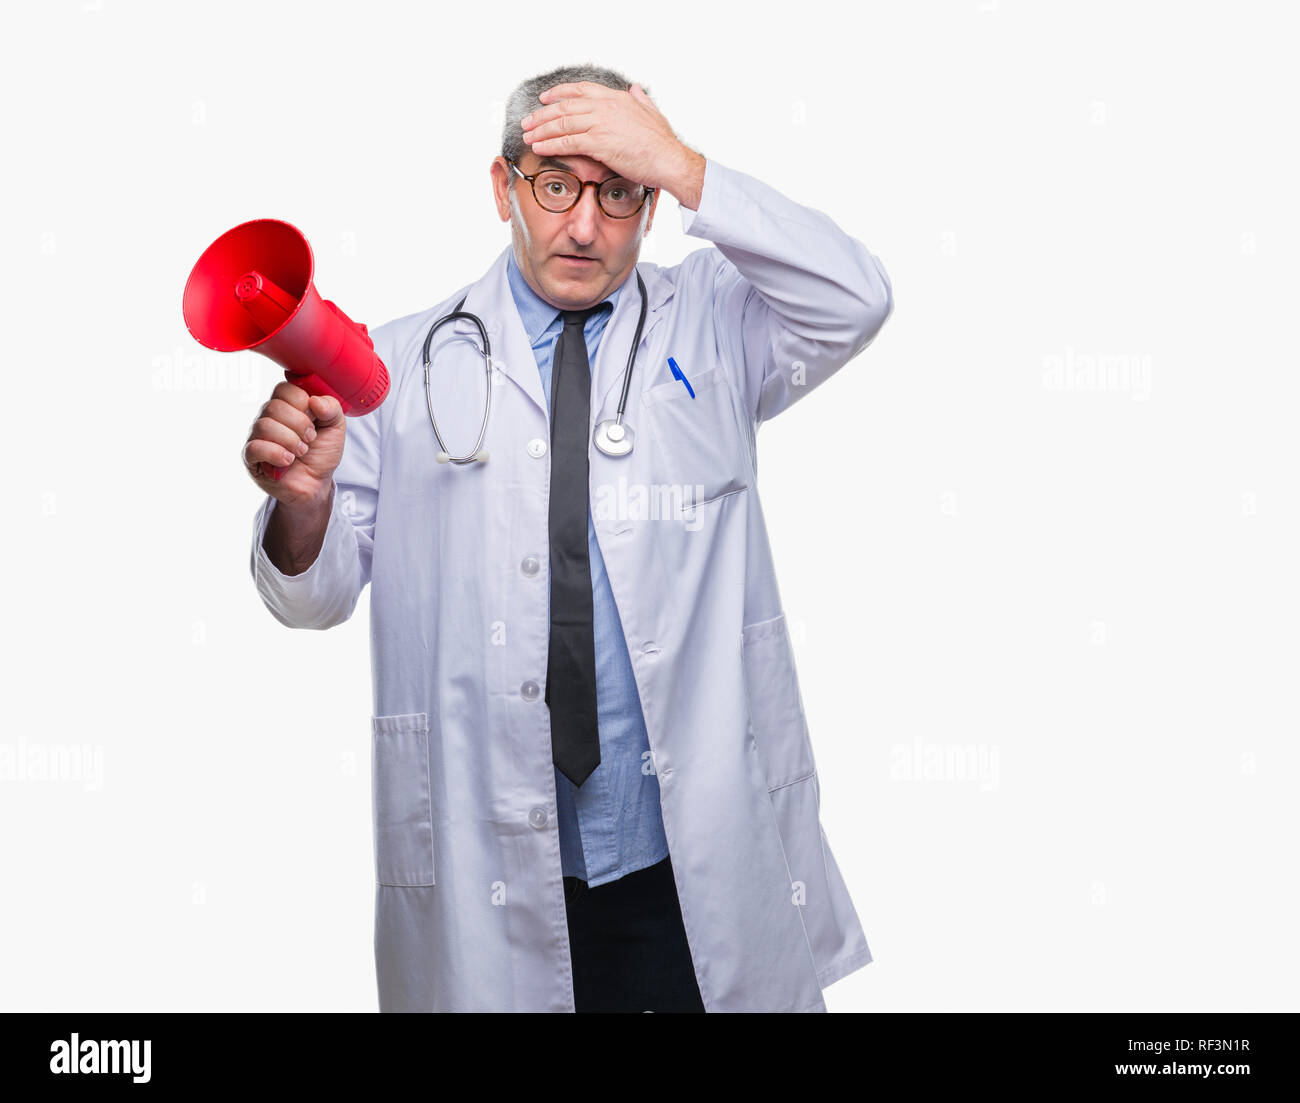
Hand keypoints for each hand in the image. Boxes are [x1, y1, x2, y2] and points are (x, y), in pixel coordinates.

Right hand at [243, 381, 345, 505]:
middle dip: (299, 424)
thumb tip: (315, 400)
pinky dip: (276, 454)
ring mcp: (257, 436)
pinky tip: (288, 460)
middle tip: (310, 438)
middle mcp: (268, 417)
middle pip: (274, 407)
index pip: (284, 389)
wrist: (316, 483)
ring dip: (290, 440)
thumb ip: (332, 408)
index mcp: (286, 405)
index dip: (302, 402)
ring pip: (264, 426)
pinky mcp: (250, 457)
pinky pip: (255, 447)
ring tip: (301, 451)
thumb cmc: (321, 453)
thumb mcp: (336, 428)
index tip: (315, 419)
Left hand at [520, 81, 701, 201]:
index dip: (559, 93)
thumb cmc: (663, 143)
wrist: (669, 160)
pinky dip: (550, 144)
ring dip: (541, 129)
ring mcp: (601, 124)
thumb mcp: (653, 113)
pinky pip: (568, 142)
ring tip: (527, 135)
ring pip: (563, 123)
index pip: (580, 90)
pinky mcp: (599, 143)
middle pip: (565, 106)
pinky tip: (539, 147)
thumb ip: (641, 99)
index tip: (545, 99)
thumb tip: (635, 88)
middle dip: (543, 114)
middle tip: (528, 121)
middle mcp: (605, 107)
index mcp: (616, 98)